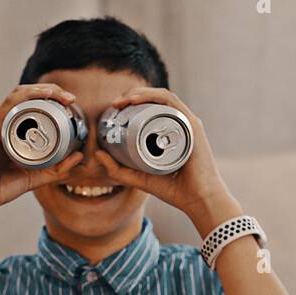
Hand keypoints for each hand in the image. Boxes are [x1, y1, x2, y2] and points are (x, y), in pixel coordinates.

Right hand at [0, 83, 85, 216]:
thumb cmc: (0, 188)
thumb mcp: (36, 177)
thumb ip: (57, 169)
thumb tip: (79, 156)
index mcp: (12, 130)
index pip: (32, 104)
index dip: (53, 99)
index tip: (71, 105)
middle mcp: (4, 122)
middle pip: (28, 95)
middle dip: (52, 91)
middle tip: (72, 99)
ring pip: (20, 94)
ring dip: (42, 90)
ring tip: (62, 96)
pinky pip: (10, 104)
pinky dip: (27, 96)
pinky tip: (43, 95)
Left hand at [92, 87, 235, 233]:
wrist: (198, 200)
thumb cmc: (174, 190)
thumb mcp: (139, 179)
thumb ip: (118, 170)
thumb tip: (97, 154)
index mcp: (170, 133)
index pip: (150, 110)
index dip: (131, 105)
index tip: (113, 111)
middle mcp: (179, 124)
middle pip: (154, 101)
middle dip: (132, 97)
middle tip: (114, 105)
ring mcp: (186, 123)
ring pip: (161, 97)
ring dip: (139, 93)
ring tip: (122, 102)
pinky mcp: (191, 125)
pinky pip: (171, 102)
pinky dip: (153, 96)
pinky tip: (136, 100)